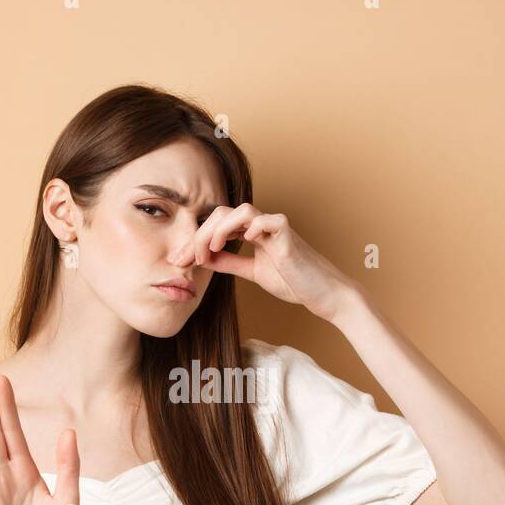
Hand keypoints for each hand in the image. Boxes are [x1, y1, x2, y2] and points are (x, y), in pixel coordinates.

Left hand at [193, 203, 363, 322]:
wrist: (322, 294)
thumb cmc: (294, 281)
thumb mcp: (253, 272)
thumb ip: (230, 262)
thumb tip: (204, 258)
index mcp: (252, 233)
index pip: (216, 225)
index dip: (195, 240)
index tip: (181, 261)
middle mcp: (261, 226)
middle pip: (222, 213)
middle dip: (199, 234)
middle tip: (186, 258)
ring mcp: (275, 227)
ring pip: (241, 210)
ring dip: (219, 229)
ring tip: (211, 249)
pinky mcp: (288, 235)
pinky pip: (267, 220)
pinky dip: (252, 227)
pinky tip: (243, 242)